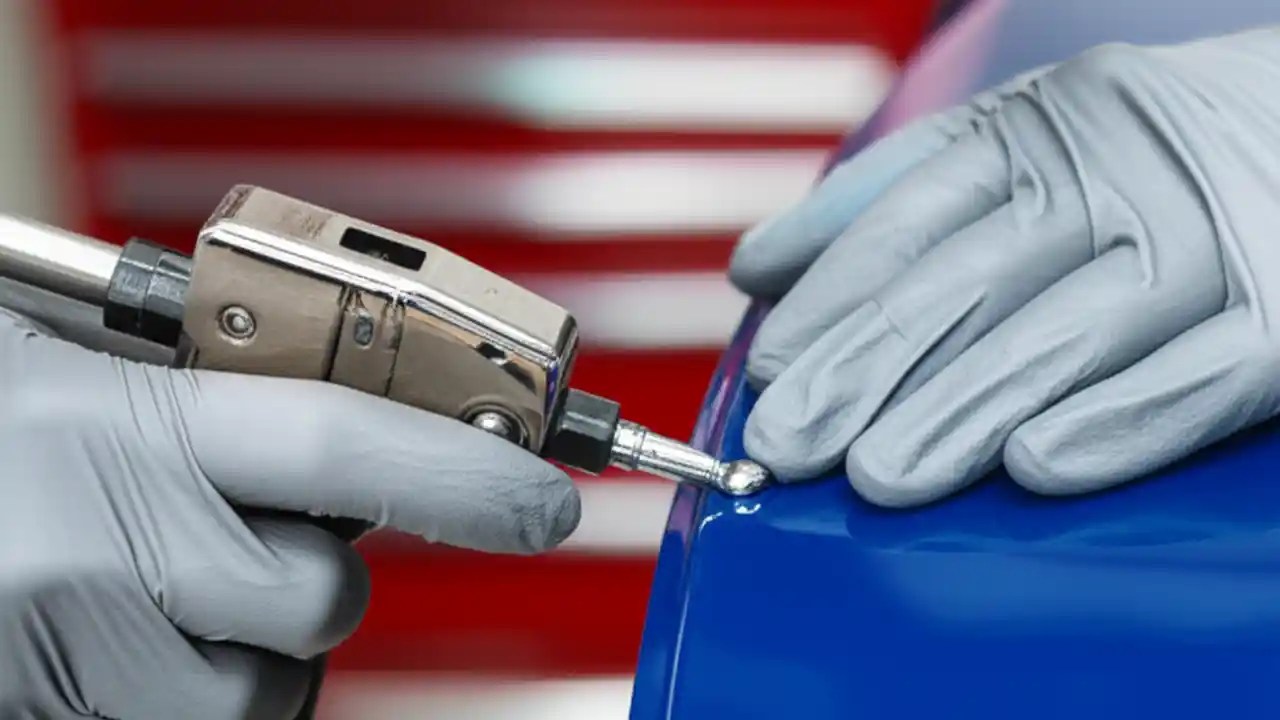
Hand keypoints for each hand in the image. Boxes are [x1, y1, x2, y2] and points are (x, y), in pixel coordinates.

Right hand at [0, 307, 578, 717]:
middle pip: (317, 595)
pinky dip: (197, 697)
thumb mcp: (72, 378)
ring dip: (249, 655)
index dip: (458, 472)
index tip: (546, 496)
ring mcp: (64, 653)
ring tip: (160, 595)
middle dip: (317, 576)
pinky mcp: (51, 719)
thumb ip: (213, 414)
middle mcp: (91, 548)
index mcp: (110, 429)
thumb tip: (354, 447)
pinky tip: (132, 646)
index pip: (335, 442)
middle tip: (248, 537)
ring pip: (265, 693)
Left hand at [730, 29, 1279, 506]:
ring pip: (1066, 334)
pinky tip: (1035, 466)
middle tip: (792, 446)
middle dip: (871, 371)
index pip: (913, 222)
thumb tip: (761, 268)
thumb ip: (890, 202)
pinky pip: (1205, 375)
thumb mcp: (1024, 146)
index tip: (774, 374)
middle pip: (970, 283)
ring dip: (965, 411)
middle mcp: (1119, 177)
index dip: (836, 301)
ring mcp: (1207, 240)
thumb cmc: (1162, 154)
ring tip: (879, 477)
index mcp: (1046, 134)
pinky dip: (1121, 420)